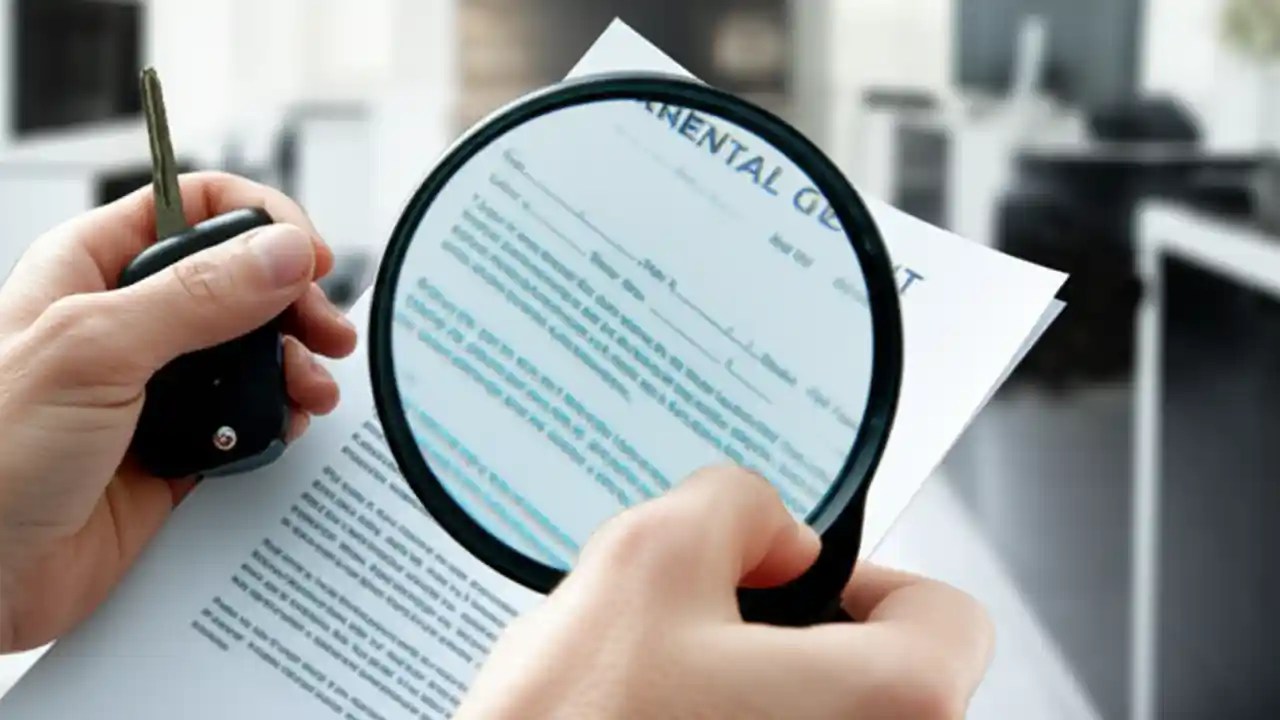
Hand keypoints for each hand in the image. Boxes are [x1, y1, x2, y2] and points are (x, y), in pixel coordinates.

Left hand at [0, 172, 357, 652]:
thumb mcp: (94, 350)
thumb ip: (197, 295)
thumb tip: (282, 251)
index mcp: (91, 268)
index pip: (193, 207)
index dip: (260, 221)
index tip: (307, 256)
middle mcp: (127, 321)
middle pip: (239, 280)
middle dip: (294, 301)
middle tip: (324, 330)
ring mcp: (155, 387)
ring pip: (252, 352)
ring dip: (295, 365)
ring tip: (308, 389)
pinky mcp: (177, 447)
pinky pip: (248, 419)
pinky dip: (279, 420)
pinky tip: (282, 427)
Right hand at [456, 467, 993, 719]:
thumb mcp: (647, 556)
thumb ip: (736, 503)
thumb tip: (770, 527)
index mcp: (893, 704)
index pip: (946, 613)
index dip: (861, 579)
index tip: (791, 585)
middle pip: (879, 675)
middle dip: (789, 640)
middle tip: (699, 638)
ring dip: (746, 695)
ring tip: (657, 695)